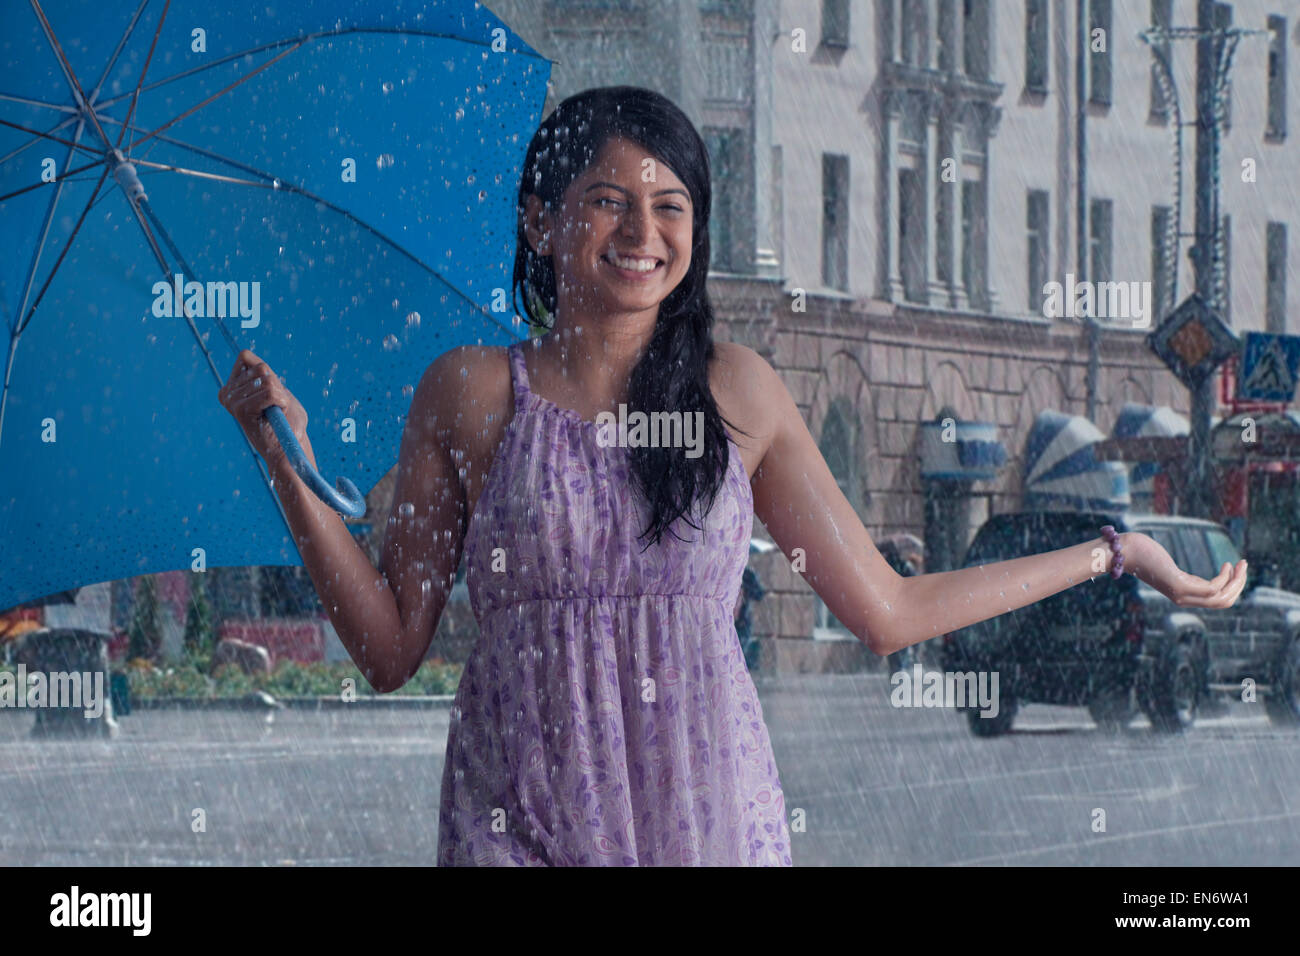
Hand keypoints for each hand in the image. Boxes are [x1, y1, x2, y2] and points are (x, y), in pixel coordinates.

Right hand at [218, 349, 308, 470]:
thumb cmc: (288, 419)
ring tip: (274, 413)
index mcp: (231, 386)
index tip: (270, 394)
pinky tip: (275, 415)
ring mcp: (231, 401)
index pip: (246, 357)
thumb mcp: (277, 387)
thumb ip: (264, 371)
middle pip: (260, 368)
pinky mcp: (241, 410)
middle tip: (274, 407)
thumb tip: (248, 358)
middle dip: (276, 386)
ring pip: (267, 381)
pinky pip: (270, 392)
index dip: (267, 373)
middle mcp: (226, 393)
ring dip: (280, 397)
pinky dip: (281, 402)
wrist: (289, 447)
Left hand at [1122, 531, 1247, 607]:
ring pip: (1221, 598)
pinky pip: (1211, 589)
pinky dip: (1223, 578)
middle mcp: (1183, 598)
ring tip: (1240, 564)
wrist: (1123, 553)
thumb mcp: (1167, 569)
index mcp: (1183, 595)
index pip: (1216, 601)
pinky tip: (1225, 565)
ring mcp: (1181, 593)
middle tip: (1244, 567)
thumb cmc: (1143, 555)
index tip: (1237, 570)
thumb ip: (1180, 576)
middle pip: (1223, 602)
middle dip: (1239, 586)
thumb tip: (1184, 575)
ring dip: (1237, 582)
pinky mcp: (1179, 585)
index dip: (1232, 588)